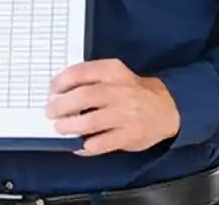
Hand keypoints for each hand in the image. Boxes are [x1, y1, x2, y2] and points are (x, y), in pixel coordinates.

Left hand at [47, 58, 179, 155]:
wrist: (168, 107)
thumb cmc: (133, 91)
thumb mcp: (115, 75)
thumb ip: (91, 79)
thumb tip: (58, 91)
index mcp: (113, 71)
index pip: (80, 72)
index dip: (61, 82)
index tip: (52, 90)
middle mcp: (120, 91)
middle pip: (83, 97)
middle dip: (61, 106)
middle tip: (50, 112)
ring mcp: (126, 114)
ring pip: (90, 121)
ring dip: (70, 126)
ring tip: (61, 128)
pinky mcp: (130, 135)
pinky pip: (103, 143)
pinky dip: (87, 145)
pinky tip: (80, 145)